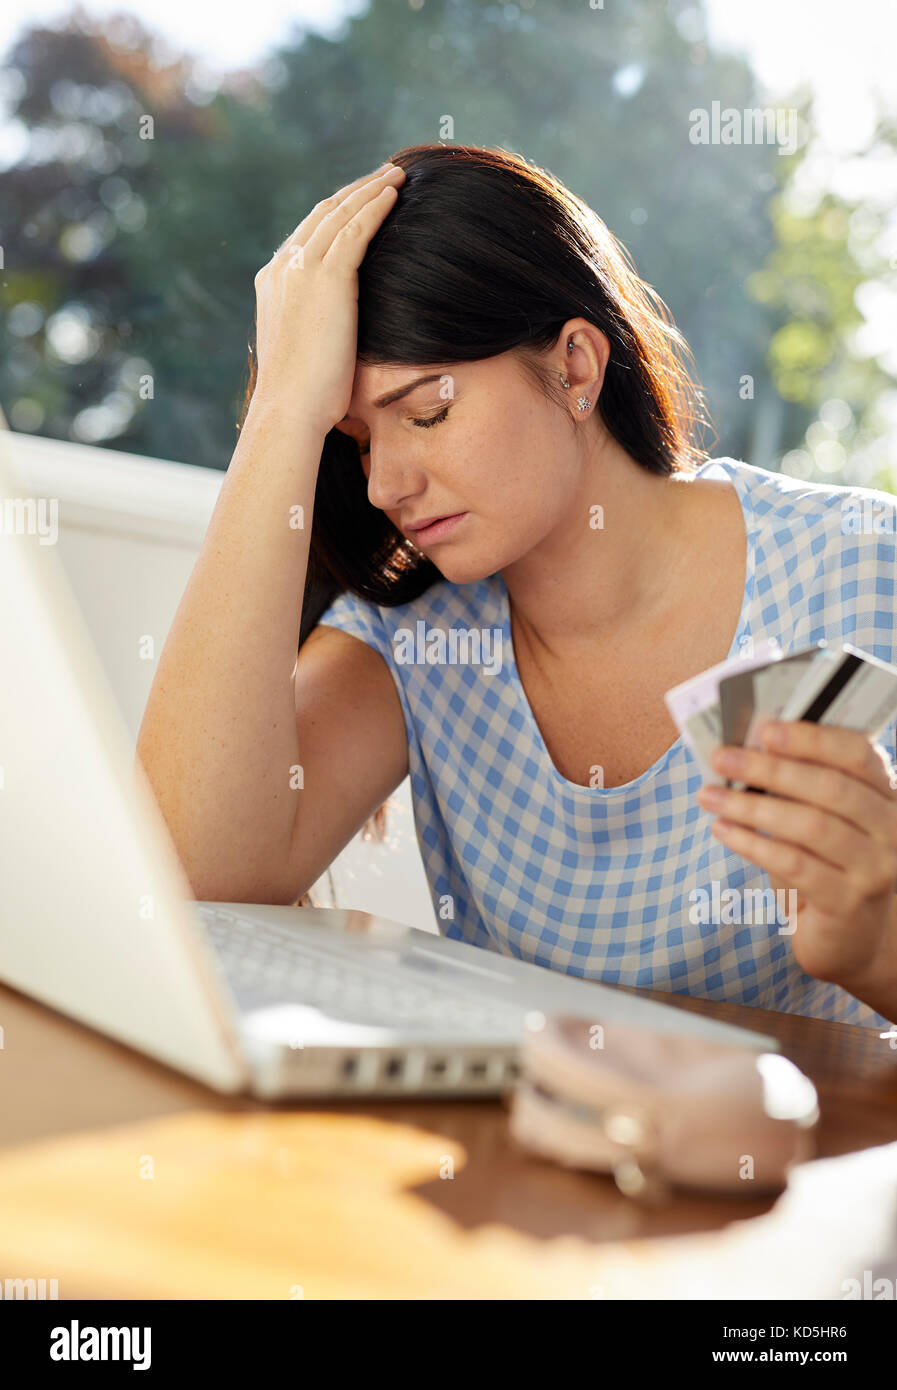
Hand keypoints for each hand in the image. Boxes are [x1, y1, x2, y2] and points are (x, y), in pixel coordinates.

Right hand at [250, 161, 405, 434]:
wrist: (289, 410)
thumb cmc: (302, 398)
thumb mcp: (305, 351)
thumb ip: (316, 327)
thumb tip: (337, 336)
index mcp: (274, 282)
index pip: (308, 235)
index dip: (336, 213)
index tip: (360, 201)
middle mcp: (283, 268)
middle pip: (323, 214)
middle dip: (354, 191)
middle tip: (383, 175)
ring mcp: (302, 270)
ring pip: (341, 214)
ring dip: (370, 189)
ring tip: (397, 174)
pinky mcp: (327, 279)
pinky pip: (356, 229)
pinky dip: (375, 206)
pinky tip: (395, 194)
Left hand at [696, 722, 896, 992]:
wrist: (852, 938)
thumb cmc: (827, 866)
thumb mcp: (821, 820)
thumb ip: (797, 786)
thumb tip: (741, 750)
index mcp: (887, 797)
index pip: (858, 755)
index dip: (812, 739)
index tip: (764, 729)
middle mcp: (890, 831)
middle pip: (830, 788)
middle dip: (770, 769)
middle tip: (722, 758)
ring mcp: (874, 869)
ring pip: (810, 826)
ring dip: (751, 807)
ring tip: (709, 796)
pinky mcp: (848, 902)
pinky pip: (794, 864)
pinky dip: (752, 844)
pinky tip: (722, 831)